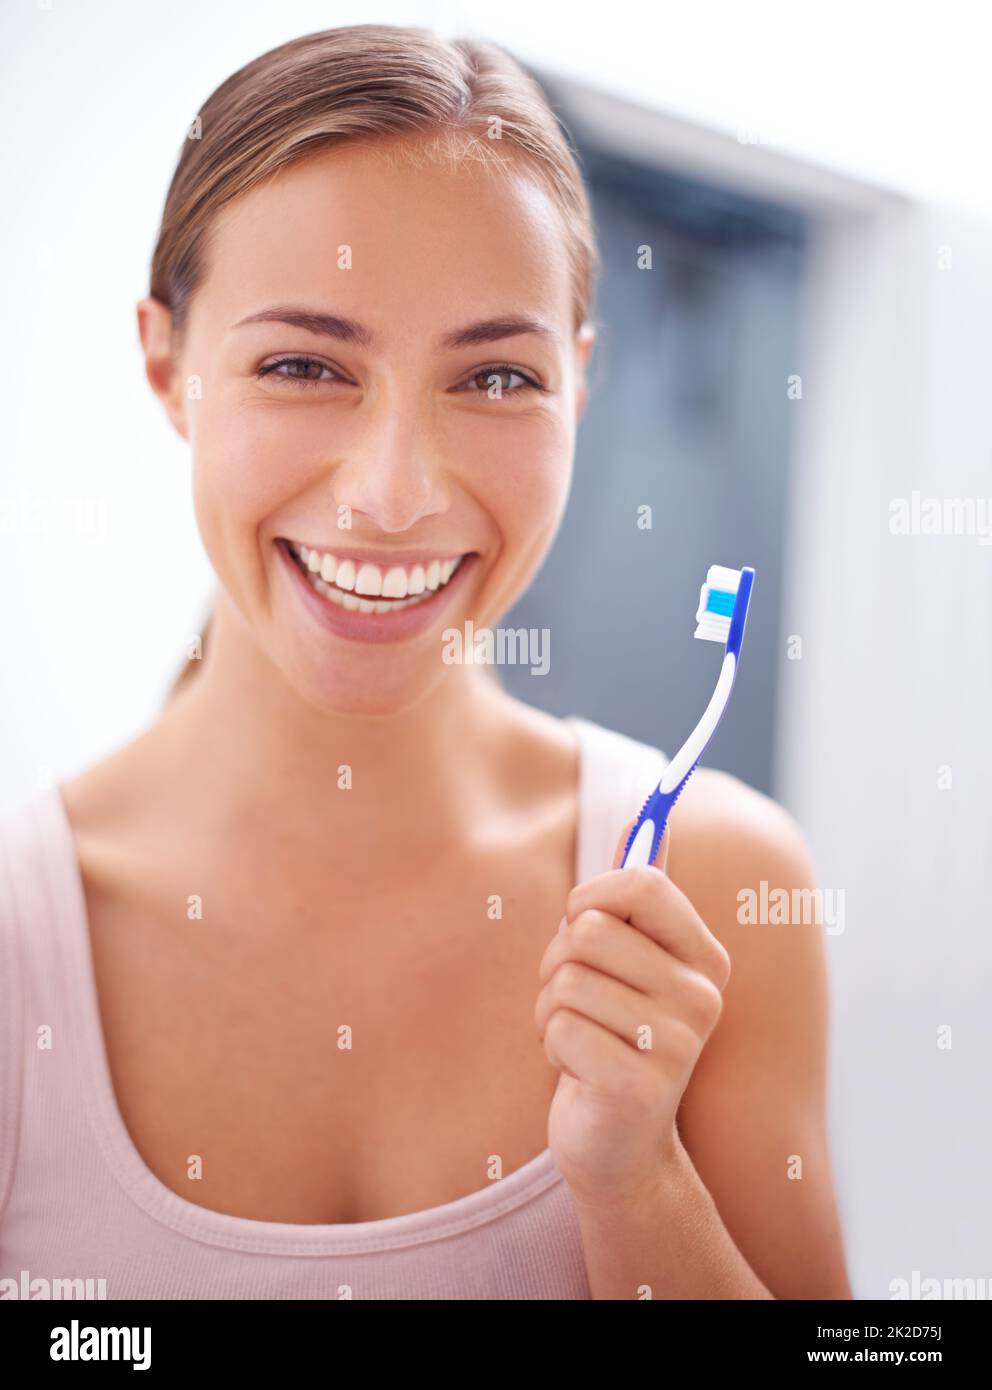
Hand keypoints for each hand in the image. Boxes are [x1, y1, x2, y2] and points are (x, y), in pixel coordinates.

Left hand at [535, 818, 731, 1206]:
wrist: (618, 1144)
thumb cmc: (612, 1034)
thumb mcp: (626, 960)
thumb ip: (636, 893)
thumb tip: (645, 812)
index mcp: (704, 957)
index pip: (643, 883)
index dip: (591, 896)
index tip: (582, 922)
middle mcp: (702, 996)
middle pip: (589, 931)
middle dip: (558, 962)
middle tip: (577, 999)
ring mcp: (676, 1043)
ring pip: (566, 980)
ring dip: (551, 1008)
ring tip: (580, 1037)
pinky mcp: (639, 1086)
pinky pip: (558, 1027)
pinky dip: (550, 1046)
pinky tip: (578, 1071)